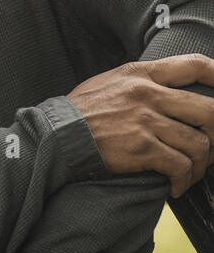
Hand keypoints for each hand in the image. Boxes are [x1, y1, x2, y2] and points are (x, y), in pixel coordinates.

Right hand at [66, 54, 213, 196]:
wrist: (55, 136)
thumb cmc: (80, 112)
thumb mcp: (109, 82)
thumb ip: (140, 81)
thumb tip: (169, 89)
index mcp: (141, 75)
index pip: (194, 65)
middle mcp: (147, 94)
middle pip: (209, 110)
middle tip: (211, 146)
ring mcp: (145, 121)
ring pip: (199, 144)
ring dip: (200, 164)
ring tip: (190, 173)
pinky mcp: (141, 148)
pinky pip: (180, 166)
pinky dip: (183, 180)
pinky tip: (175, 186)